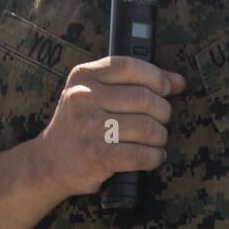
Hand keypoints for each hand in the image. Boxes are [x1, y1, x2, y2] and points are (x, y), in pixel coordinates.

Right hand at [34, 55, 187, 198]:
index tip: (168, 88)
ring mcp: (89, 128)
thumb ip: (134, 82)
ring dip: (160, 137)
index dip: (157, 77)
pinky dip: (154, 157)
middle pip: (145, 98)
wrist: (49, 162)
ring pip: (147, 127)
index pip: (130, 66)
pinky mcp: (96, 156)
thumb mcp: (96, 93)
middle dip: (163, 111)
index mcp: (83, 76)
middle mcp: (84, 98)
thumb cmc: (80, 124)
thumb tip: (178, 81)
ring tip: (156, 140)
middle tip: (160, 121)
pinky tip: (153, 156)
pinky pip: (141, 154)